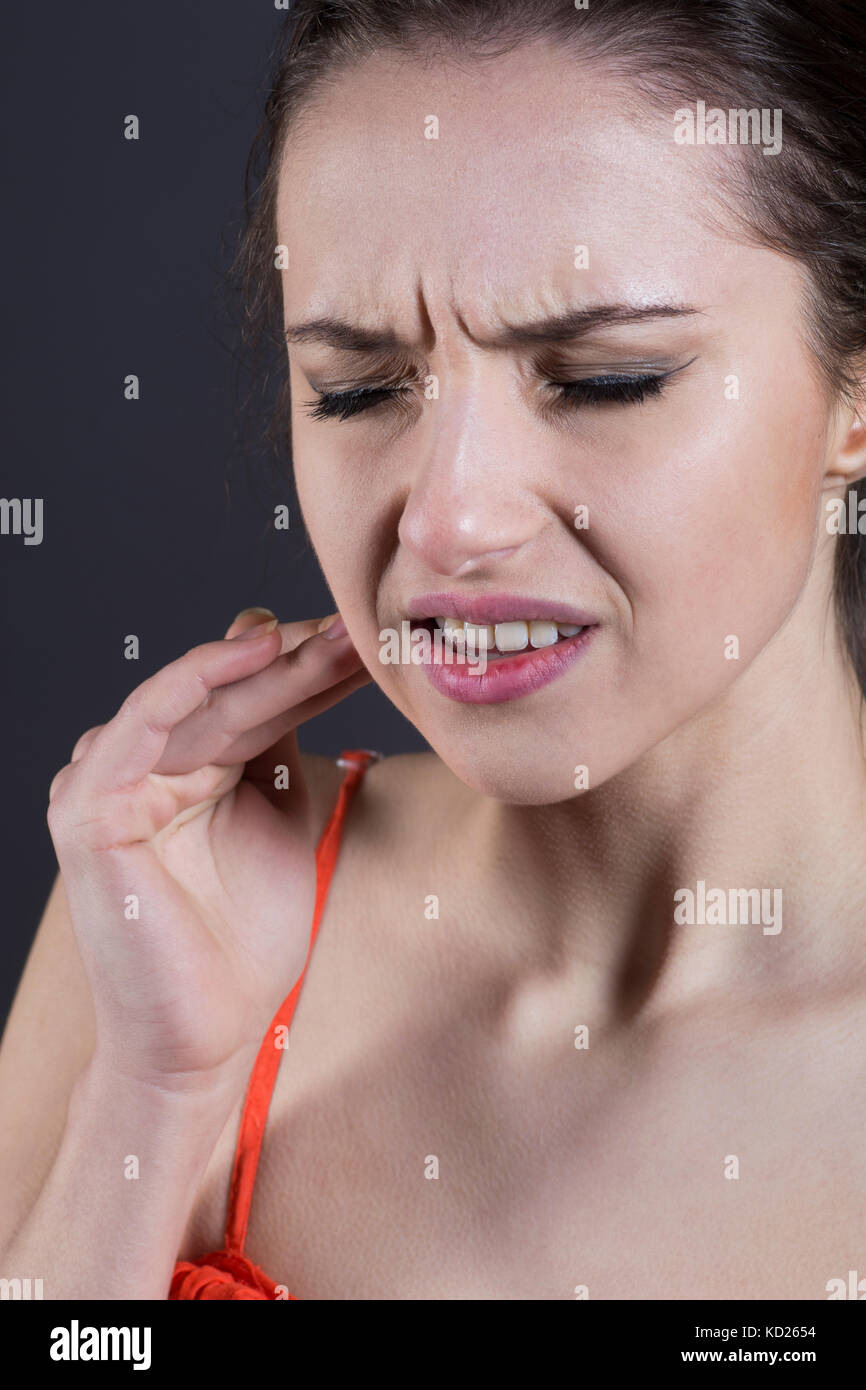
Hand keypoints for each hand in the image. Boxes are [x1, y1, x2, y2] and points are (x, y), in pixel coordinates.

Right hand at [46, 609, 370, 1095]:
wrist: (209, 1035)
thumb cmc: (245, 939)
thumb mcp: (281, 816)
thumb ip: (279, 742)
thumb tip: (290, 655)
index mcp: (184, 767)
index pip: (253, 701)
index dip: (314, 669)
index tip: (375, 641)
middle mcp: (142, 766)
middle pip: (231, 695)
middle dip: (301, 658)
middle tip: (363, 626)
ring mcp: (109, 782)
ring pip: (195, 702)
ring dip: (266, 664)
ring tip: (329, 636)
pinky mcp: (90, 808)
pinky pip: (142, 725)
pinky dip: (194, 680)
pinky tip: (252, 647)